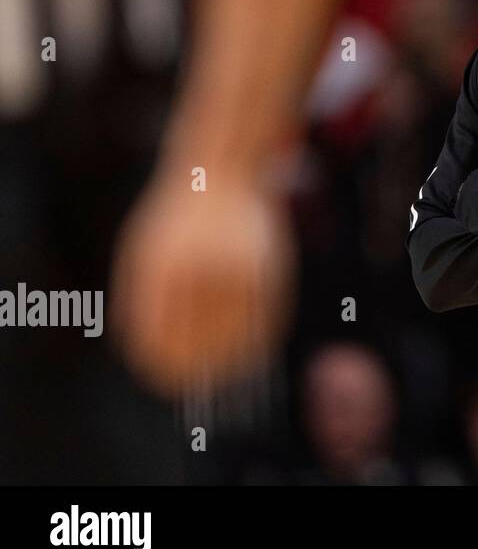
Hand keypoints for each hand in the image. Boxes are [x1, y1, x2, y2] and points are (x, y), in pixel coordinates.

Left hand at [109, 173, 295, 397]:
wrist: (223, 167)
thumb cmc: (179, 213)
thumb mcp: (143, 248)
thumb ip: (139, 295)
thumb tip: (141, 347)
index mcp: (159, 268)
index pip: (158, 335)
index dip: (164, 366)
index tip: (168, 380)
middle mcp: (198, 269)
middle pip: (199, 340)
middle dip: (201, 368)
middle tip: (202, 382)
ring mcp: (237, 266)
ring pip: (236, 333)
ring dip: (233, 359)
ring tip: (230, 370)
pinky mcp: (266, 264)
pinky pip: (265, 315)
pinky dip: (261, 337)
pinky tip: (256, 346)